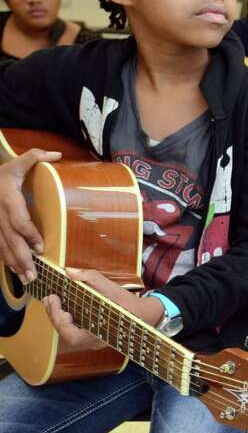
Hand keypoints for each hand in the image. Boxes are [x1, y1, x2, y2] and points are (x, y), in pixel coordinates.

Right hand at [0, 148, 60, 282]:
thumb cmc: (0, 174)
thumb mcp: (16, 163)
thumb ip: (34, 157)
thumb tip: (57, 154)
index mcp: (7, 200)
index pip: (18, 220)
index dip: (29, 234)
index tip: (41, 247)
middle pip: (9, 239)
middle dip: (21, 257)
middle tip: (33, 273)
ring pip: (1, 246)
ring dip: (13, 263)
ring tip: (27, 277)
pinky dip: (5, 260)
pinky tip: (15, 271)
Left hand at [43, 268, 162, 348]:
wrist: (144, 315)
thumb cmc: (129, 304)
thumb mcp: (113, 288)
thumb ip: (91, 278)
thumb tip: (69, 271)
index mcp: (100, 334)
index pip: (72, 334)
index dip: (59, 319)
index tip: (55, 299)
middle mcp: (94, 341)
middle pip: (66, 334)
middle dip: (54, 316)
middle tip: (50, 298)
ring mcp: (92, 341)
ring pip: (68, 333)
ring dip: (57, 317)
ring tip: (52, 301)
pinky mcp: (91, 336)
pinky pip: (73, 330)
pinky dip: (65, 319)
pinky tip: (62, 307)